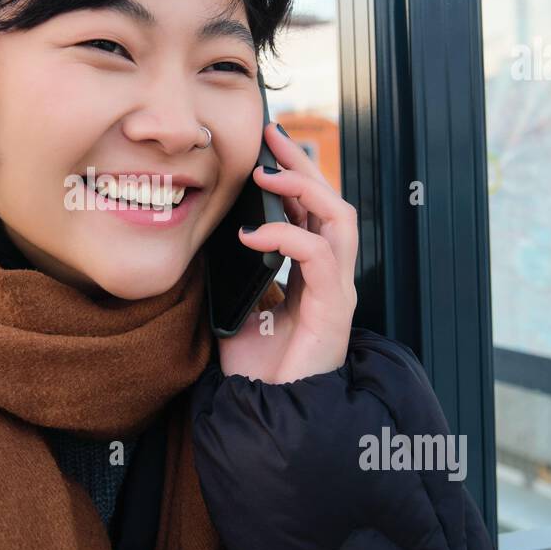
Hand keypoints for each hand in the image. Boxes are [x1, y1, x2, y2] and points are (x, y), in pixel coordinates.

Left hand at [216, 121, 357, 383]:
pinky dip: (286, 235)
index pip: (314, 211)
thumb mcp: (238, 306)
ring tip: (265, 175)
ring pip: (338, 219)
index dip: (296, 175)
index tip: (268, 146)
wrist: (267, 413)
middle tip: (272, 136)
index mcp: (312, 273)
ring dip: (303, 189)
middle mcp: (332, 276)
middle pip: (332, 203)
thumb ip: (236, 272)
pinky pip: (318, 255)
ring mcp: (337, 291)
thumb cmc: (256, 368)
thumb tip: (211, 236)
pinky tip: (254, 235)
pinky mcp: (332, 309)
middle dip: (302, 165)